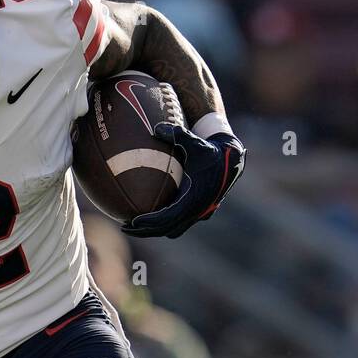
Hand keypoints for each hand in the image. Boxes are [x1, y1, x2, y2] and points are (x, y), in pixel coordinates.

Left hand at [121, 125, 244, 238]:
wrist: (232, 160)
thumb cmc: (210, 150)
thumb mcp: (194, 142)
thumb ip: (176, 135)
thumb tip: (156, 127)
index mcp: (194, 199)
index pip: (167, 217)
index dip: (148, 222)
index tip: (132, 221)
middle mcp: (197, 211)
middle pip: (166, 229)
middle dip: (145, 231)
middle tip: (125, 227)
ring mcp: (200, 214)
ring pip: (173, 230)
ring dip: (155, 230)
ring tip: (136, 226)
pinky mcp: (201, 213)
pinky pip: (179, 225)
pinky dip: (165, 225)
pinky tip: (152, 218)